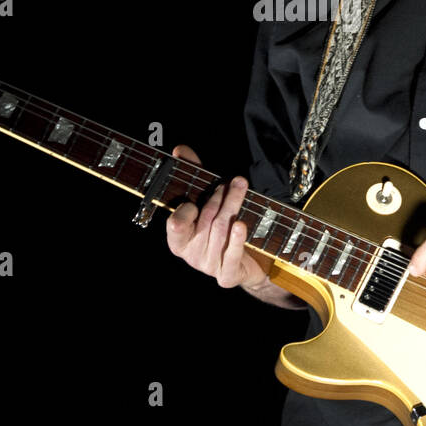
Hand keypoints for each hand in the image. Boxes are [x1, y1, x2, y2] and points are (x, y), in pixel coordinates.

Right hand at [164, 145, 267, 291]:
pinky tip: (241, 225)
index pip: (175, 226)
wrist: (250, 261)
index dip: (185, 212)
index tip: (193, 200)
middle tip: (234, 182)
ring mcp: (209, 267)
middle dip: (220, 199)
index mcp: (179, 239)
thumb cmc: (222, 225)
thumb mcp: (208, 198)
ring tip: (242, 187)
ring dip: (233, 206)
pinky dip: (237, 239)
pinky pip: (231, 256)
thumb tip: (179, 149)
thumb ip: (193, 174)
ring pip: (221, 232)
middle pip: (205, 222)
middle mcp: (191, 255)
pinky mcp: (227, 276)